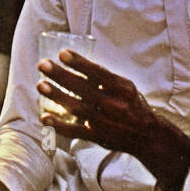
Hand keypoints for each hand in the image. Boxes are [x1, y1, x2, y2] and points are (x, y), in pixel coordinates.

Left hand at [37, 50, 189, 190]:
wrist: (148, 136)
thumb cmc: (133, 106)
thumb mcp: (126, 87)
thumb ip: (105, 78)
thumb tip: (77, 63)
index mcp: (123, 88)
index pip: (99, 73)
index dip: (80, 63)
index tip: (62, 53)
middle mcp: (115, 104)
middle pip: (84, 88)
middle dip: (61, 76)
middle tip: (43, 65)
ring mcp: (106, 122)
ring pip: (77, 108)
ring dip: (57, 96)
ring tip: (41, 85)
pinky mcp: (98, 137)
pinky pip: (76, 131)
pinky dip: (59, 125)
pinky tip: (44, 117)